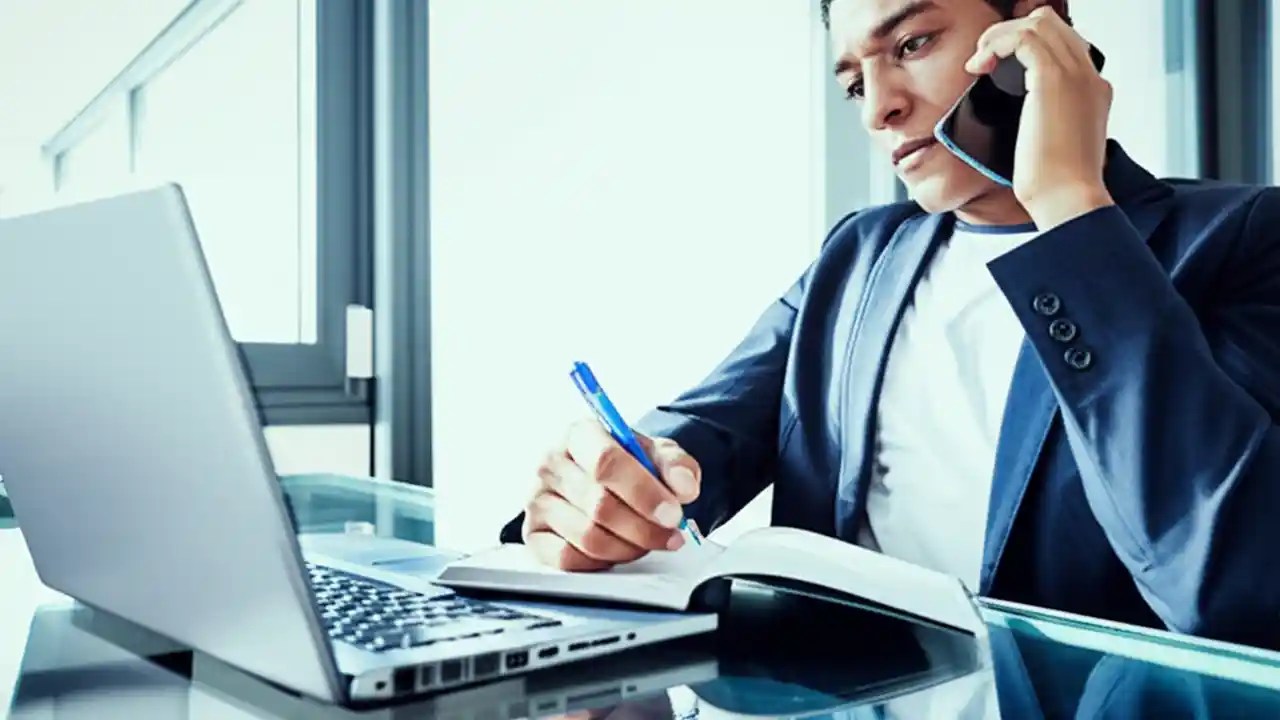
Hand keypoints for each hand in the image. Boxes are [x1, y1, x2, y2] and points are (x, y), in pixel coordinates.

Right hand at [523, 419, 700, 570]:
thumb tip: (683, 487)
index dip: (644, 492)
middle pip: (600, 505)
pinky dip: (603, 562)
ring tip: (649, 542)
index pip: (607, 462)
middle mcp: (550, 464)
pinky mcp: (533, 535)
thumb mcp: (657, 456)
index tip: (673, 513)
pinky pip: (568, 559)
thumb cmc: (628, 467)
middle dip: (644, 527)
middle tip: (671, 535)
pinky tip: (620, 551)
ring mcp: (537, 501)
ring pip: (588, 536)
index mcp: (580, 435)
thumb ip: (677, 466)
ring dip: (629, 547)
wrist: (604, 482)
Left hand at [965, 6, 1114, 228]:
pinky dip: (996, 43)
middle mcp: (1088, 76)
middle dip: (1010, 33)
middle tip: (984, 61)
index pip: (1063, 44)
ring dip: (999, 36)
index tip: (997, 68)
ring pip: (1037, 23)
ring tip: (979, 62)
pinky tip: (979, 66)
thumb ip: (1045, 123)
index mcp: (1092, 91)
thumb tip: (1023, 121)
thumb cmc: (1056, 185)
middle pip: (1051, 25)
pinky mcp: (1053, 79)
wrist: (1068, 199)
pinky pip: (1023, 38)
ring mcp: (1075, 74)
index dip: (1026, 46)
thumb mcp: (1054, 147)